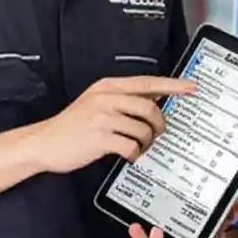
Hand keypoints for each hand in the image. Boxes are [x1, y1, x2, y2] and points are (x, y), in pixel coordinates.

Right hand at [28, 75, 195, 173]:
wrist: (45, 142)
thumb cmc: (72, 125)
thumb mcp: (96, 102)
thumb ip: (123, 99)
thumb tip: (154, 98)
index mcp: (108, 87)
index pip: (147, 82)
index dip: (173, 85)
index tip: (192, 87)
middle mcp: (106, 98)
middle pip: (150, 107)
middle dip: (159, 125)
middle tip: (157, 134)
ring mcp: (102, 117)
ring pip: (143, 129)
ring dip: (146, 142)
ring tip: (137, 147)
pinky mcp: (100, 138)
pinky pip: (131, 146)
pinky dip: (134, 154)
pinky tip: (127, 155)